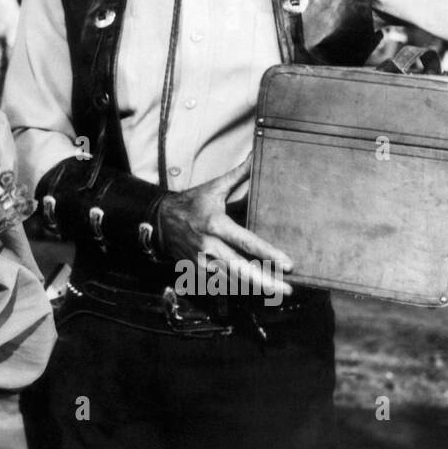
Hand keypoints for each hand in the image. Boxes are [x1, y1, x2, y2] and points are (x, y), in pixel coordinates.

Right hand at [156, 157, 292, 299]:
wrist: (160, 221)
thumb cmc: (191, 203)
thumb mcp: (213, 188)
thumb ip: (238, 176)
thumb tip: (255, 157)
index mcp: (215, 224)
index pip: (246, 242)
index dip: (268, 254)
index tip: (288, 264)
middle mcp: (208, 246)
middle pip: (241, 269)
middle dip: (266, 282)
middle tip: (288, 289)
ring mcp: (201, 262)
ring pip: (232, 280)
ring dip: (255, 287)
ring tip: (277, 290)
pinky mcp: (196, 272)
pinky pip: (219, 284)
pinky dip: (237, 287)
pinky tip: (254, 290)